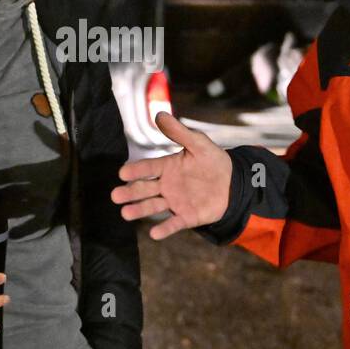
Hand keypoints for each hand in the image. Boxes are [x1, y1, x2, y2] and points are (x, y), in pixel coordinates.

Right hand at [111, 112, 232, 240]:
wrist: (234, 183)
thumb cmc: (213, 160)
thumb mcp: (198, 143)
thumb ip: (179, 132)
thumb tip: (159, 114)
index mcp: (167, 167)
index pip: (148, 168)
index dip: (136, 170)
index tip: (122, 173)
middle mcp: (167, 185)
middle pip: (145, 189)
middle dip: (130, 192)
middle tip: (115, 196)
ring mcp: (175, 202)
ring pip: (154, 206)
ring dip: (139, 210)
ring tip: (125, 213)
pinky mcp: (187, 217)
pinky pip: (174, 223)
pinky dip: (165, 229)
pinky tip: (154, 234)